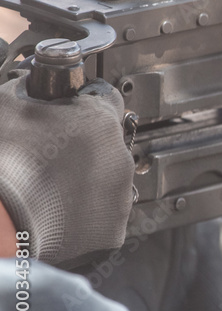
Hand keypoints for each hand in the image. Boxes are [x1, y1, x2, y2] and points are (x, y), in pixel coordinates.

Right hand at [0, 73, 134, 265]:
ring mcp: (120, 194)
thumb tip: (33, 82)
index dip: (81, 103)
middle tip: (50, 154)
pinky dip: (86, 212)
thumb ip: (30, 87)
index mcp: (100, 121)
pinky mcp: (113, 228)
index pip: (103, 98)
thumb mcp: (8, 105)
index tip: (69, 112)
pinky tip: (59, 209)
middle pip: (106, 141)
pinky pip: (104, 213)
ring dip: (86, 178)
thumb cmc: (3, 161)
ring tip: (51, 185)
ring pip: (107, 177)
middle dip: (83, 144)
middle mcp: (119, 157)